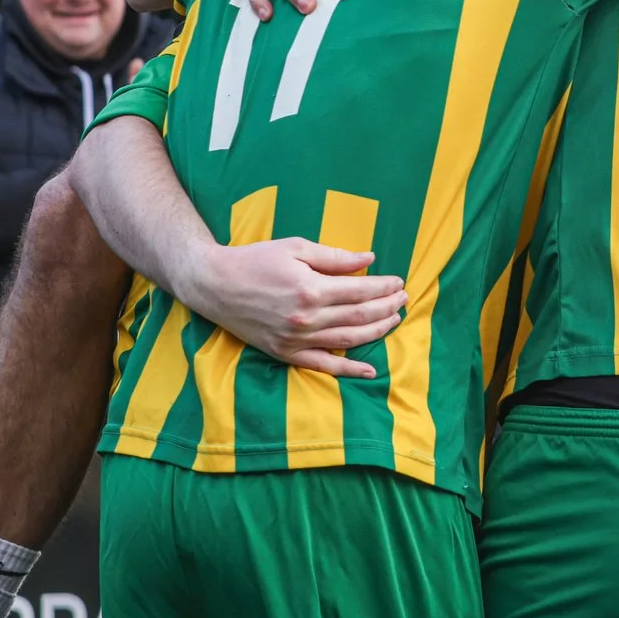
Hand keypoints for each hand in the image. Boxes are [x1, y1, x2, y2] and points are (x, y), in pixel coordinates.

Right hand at [177, 238, 408, 380]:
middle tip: (404, 299)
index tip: (399, 282)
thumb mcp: (296, 248)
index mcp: (310, 289)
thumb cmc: (255, 260)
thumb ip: (334, 257)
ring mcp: (295, 339)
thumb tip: (369, 258)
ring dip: (376, 332)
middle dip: (387, 307)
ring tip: (394, 320)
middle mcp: (306, 319)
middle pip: (359, 316)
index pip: (360, 291)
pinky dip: (348, 369)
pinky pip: (322, 366)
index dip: (384, 287)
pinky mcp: (284, 353)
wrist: (214, 285)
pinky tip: (370, 369)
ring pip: (348, 340)